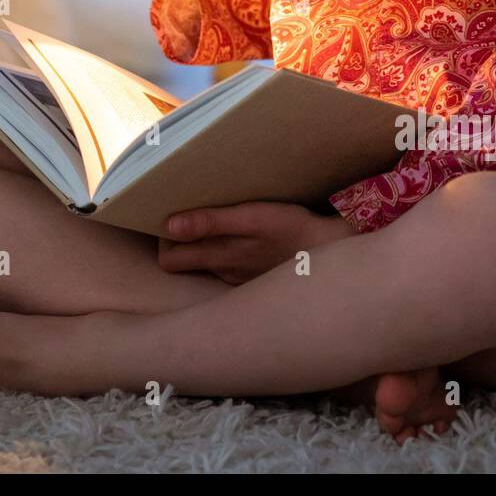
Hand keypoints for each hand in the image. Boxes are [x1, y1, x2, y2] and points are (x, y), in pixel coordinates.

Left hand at [157, 201, 358, 285]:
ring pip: (205, 265)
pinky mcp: (255, 278)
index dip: (163, 240)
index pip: (169, 260)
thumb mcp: (251, 218)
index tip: (169, 216)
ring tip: (210, 223)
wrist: (332, 251)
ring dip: (201, 247)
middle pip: (182, 264)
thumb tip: (170, 225)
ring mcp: (239, 278)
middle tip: (183, 217)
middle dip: (176, 244)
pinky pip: (227, 268)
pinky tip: (237, 239)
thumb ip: (210, 222)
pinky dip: (224, 254)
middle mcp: (223, 272)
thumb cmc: (291, 229)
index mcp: (218, 257)